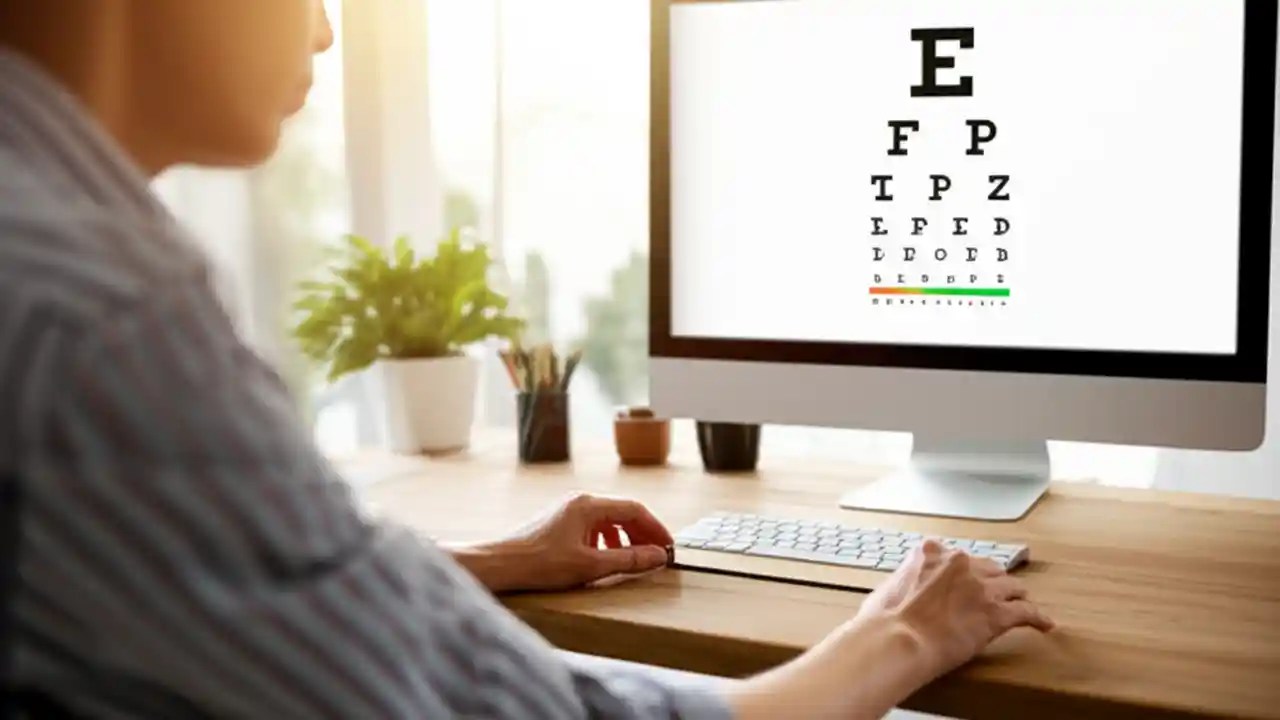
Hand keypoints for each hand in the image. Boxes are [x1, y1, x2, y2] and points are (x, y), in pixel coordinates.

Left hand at [448, 493, 674, 592]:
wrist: (500, 564)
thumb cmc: (540, 563)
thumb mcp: (591, 565)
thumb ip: (628, 560)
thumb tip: (657, 557)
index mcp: (589, 505)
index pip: (634, 510)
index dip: (656, 529)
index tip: (668, 547)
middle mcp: (580, 502)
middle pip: (622, 513)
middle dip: (642, 534)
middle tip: (656, 555)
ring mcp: (568, 510)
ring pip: (607, 520)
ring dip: (624, 539)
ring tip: (631, 560)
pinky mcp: (559, 523)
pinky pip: (593, 527)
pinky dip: (606, 541)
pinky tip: (604, 559)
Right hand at [858, 539, 1053, 676]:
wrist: (898, 639)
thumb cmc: (884, 621)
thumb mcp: (888, 587)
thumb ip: (905, 580)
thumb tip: (903, 592)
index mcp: (932, 553)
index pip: (956, 556)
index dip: (963, 571)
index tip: (964, 579)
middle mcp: (960, 563)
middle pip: (989, 568)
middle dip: (993, 581)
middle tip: (994, 594)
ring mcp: (981, 586)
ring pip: (1011, 586)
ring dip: (1016, 596)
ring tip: (1023, 604)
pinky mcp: (996, 612)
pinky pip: (1026, 612)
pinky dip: (1037, 618)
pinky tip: (1045, 624)